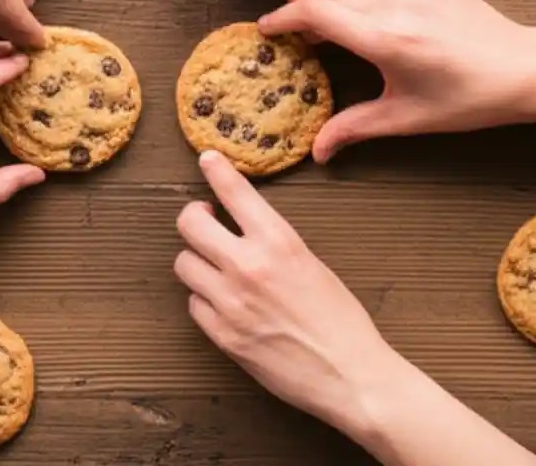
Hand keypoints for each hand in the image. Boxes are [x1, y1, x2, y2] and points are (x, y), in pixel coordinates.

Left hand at [174, 151, 396, 432]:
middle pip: (189, 225)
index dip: (217, 170)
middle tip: (204, 220)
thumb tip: (246, 231)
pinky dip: (204, 299)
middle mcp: (248, 267)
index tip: (207, 159)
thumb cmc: (342, 321)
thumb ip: (275, 245)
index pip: (235, 193)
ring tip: (215, 266)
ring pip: (184, 264)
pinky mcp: (222, 335)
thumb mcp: (313, 264)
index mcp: (279, 242)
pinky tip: (222, 302)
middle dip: (193, 218)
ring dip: (196, 261)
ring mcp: (230, 302)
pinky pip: (193, 304)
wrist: (350, 376)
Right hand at [259, 0, 535, 159]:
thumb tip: (316, 151)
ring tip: (323, 30)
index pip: (318, 13)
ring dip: (332, 4)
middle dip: (305, 15)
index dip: (285, 18)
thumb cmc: (469, 98)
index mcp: (389, 38)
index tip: (266, 29)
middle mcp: (399, 2)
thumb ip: (353, 128)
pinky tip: (362, 18)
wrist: (526, 68)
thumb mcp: (406, 117)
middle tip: (291, 37)